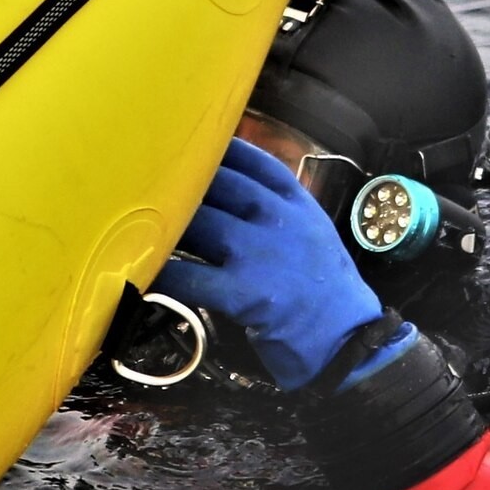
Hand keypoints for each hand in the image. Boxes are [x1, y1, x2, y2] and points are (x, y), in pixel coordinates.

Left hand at [155, 136, 381, 389]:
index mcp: (297, 203)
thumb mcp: (313, 232)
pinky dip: (163, 274)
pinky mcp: (244, 293)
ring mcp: (260, 255)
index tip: (191, 149)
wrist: (348, 339)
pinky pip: (190, 276)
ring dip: (167, 226)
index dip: (217, 152)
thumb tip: (232, 188)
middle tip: (152, 189)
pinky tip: (143, 273)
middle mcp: (278, 220)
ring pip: (199, 224)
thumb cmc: (325, 288)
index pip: (252, 162)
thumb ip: (279, 208)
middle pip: (217, 185)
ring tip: (141, 226)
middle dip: (182, 187)